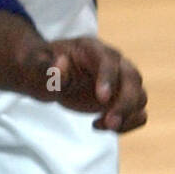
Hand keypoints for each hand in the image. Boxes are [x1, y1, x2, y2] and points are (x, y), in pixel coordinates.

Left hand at [22, 35, 147, 132]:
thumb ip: (45, 66)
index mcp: (91, 48)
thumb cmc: (39, 67)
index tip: (101, 99)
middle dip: (125, 103)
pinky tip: (100, 125)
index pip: (108, 60)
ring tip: (102, 124)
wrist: (45, 74)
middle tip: (109, 123)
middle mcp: (112, 61)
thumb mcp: (35, 66)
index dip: (109, 79)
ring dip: (128, 115)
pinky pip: (138, 112)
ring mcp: (119, 80)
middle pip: (133, 78)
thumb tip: (61, 64)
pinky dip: (128, 123)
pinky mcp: (120, 98)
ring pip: (140, 96)